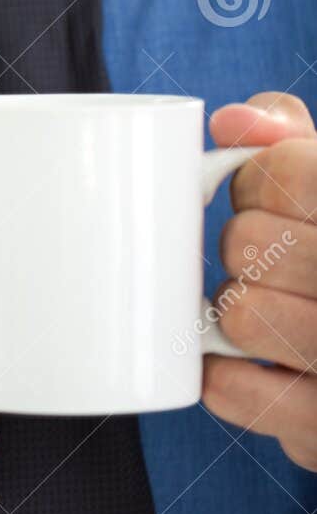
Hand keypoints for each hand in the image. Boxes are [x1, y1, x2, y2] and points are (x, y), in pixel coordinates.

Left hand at [202, 90, 316, 471]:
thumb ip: (289, 140)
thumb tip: (232, 124)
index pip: (281, 171)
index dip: (256, 184)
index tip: (267, 201)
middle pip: (248, 242)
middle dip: (244, 249)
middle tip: (266, 262)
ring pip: (242, 316)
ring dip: (238, 312)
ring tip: (269, 313)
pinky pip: (231, 389)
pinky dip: (224, 376)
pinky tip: (250, 364)